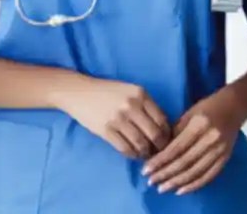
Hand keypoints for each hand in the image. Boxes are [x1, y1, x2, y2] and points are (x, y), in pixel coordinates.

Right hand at [55, 78, 170, 158]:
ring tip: (145, 154)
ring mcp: (118, 118)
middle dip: (160, 147)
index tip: (166, 141)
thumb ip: (145, 105)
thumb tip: (163, 128)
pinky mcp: (106, 130)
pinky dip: (132, 155)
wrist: (79, 92)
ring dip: (145, 153)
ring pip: (141, 143)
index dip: (167, 134)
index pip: (162, 119)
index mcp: (140, 94)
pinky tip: (133, 154)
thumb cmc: (107, 92)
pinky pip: (125, 148)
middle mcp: (132, 105)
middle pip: (154, 134)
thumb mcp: (129, 91)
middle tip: (158, 152)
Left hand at [143, 92, 243, 195]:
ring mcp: (220, 151)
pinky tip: (181, 190)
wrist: (234, 107)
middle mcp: (210, 140)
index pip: (176, 148)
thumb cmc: (207, 107)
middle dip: (165, 174)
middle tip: (151, 182)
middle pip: (184, 162)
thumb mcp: (188, 114)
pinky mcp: (225, 159)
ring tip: (162, 188)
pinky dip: (194, 185)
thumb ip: (175, 133)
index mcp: (198, 125)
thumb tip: (158, 153)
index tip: (146, 170)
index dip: (160, 161)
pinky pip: (208, 176)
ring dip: (177, 182)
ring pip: (195, 172)